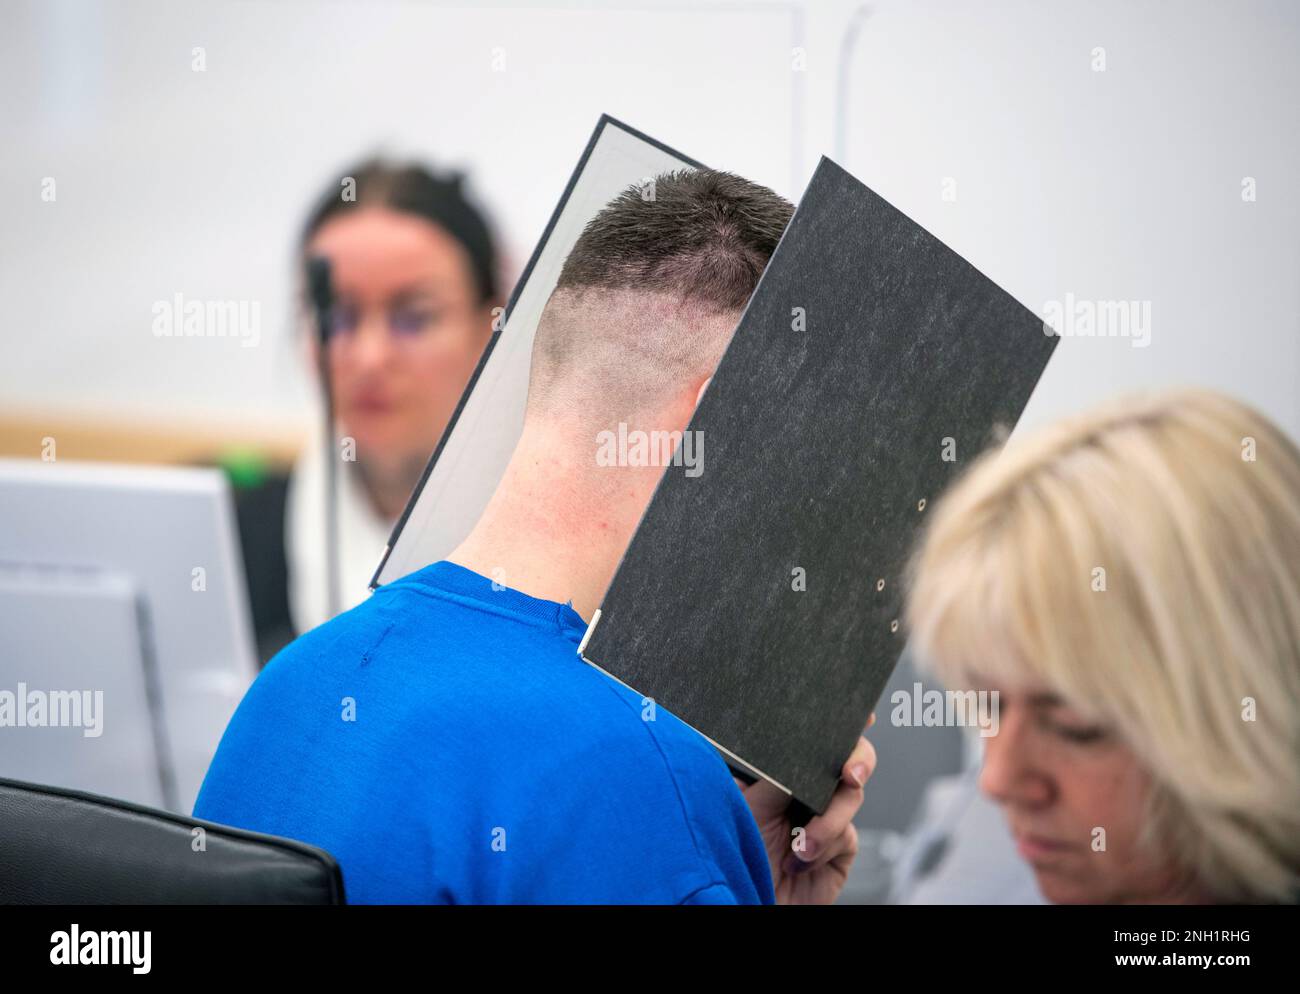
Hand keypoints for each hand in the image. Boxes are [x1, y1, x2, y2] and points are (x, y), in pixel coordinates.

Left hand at [735, 713, 876, 904]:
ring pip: (851, 797)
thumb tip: (805, 744)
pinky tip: (799, 860)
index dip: (843, 723)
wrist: (750, 896)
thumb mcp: (753, 802)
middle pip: (849, 760)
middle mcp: (810, 791)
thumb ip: (782, 772)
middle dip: (858, 759)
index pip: (816, 740)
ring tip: (799, 846)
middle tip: (851, 772)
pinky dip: (823, 846)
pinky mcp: (842, 848)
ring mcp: (828, 818)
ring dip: (826, 823)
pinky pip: (846, 835)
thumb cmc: (737, 848)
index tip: (864, 714)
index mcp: (786, 771)